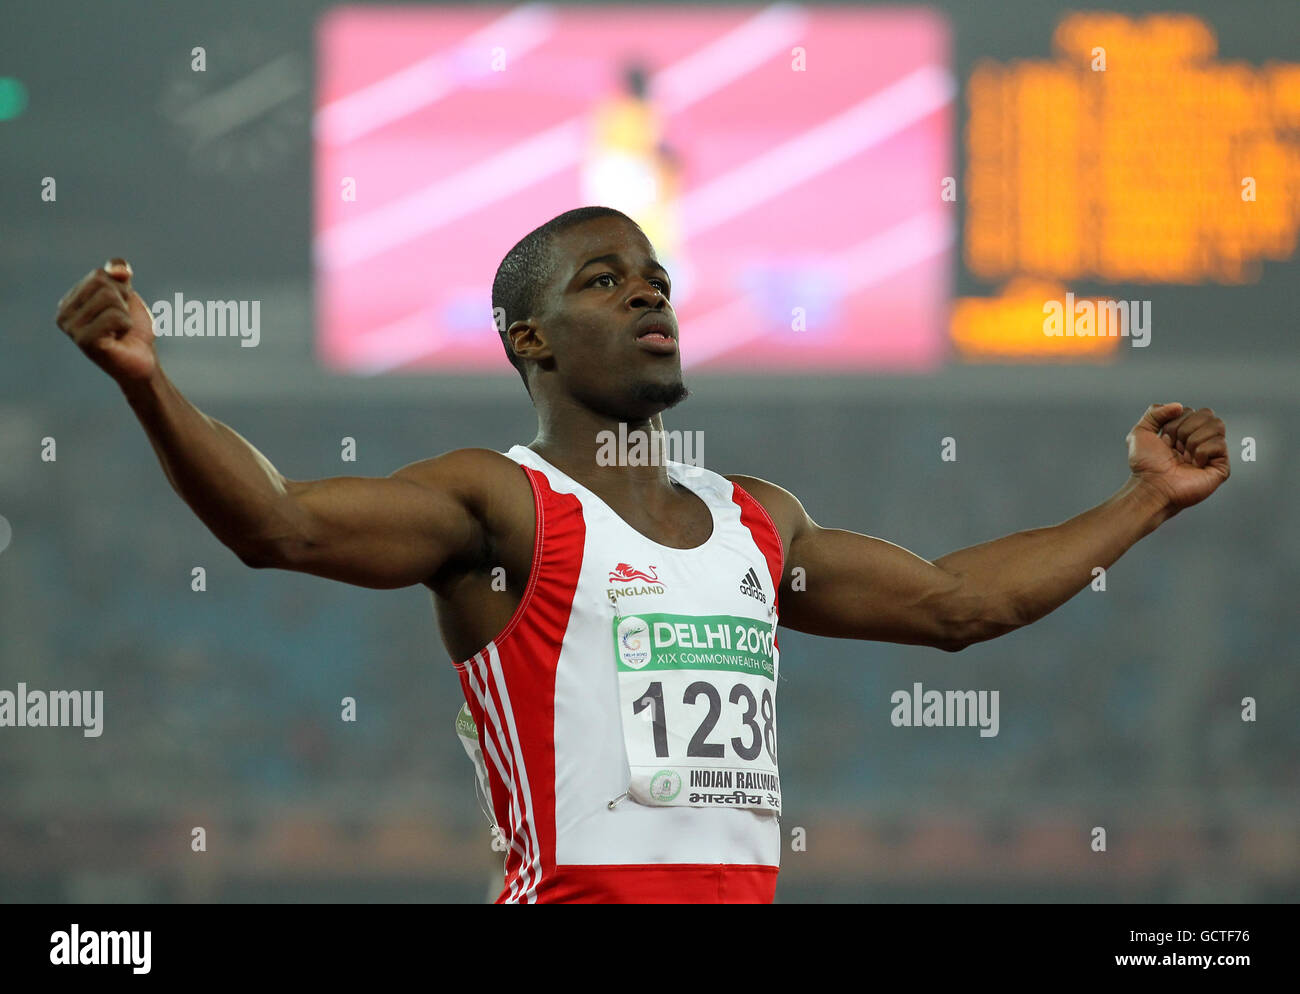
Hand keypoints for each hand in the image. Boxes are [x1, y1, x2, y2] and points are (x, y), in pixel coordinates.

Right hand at [55, 258, 156, 382]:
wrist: (143, 361)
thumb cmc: (133, 329)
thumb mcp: (127, 295)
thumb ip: (118, 274)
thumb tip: (118, 269)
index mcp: (69, 301)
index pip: (99, 275)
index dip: (120, 290)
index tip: (119, 310)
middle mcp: (63, 314)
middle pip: (102, 284)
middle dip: (122, 300)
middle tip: (121, 322)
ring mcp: (71, 328)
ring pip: (109, 298)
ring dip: (125, 314)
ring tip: (119, 331)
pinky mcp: (84, 341)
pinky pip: (114, 316)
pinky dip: (126, 325)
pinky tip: (118, 339)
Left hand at [1126, 402, 1229, 514]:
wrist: (1151, 486)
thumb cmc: (1145, 464)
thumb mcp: (1141, 432)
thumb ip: (1155, 412)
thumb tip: (1179, 406)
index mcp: (1185, 431)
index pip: (1191, 410)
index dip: (1174, 423)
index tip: (1165, 441)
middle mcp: (1200, 440)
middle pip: (1207, 413)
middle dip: (1185, 429)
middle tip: (1175, 448)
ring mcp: (1212, 453)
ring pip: (1217, 425)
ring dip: (1194, 440)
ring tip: (1185, 456)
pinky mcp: (1221, 466)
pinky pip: (1220, 444)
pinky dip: (1202, 452)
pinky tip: (1194, 465)